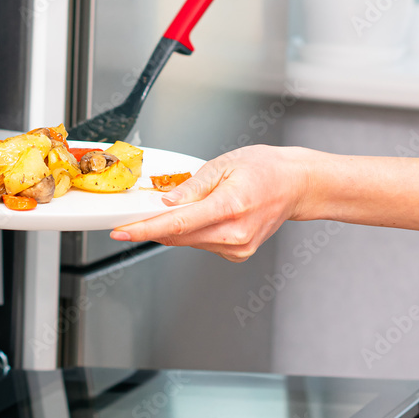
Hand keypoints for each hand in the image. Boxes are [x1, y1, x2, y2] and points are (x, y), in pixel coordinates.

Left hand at [111, 145, 312, 261]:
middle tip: (133, 217)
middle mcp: (235, 233)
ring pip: (188, 241)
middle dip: (153, 227)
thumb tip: (166, 202)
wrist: (296, 185)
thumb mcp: (223, 165)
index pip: (178, 223)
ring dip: (176, 227)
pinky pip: (202, 243)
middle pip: (178, 236)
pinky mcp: (238, 253)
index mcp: (230, 207)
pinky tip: (206, 214)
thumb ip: (191, 186)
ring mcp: (238, 247)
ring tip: (192, 203)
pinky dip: (194, 231)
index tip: (122, 232)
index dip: (145, 229)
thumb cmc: (265, 169)